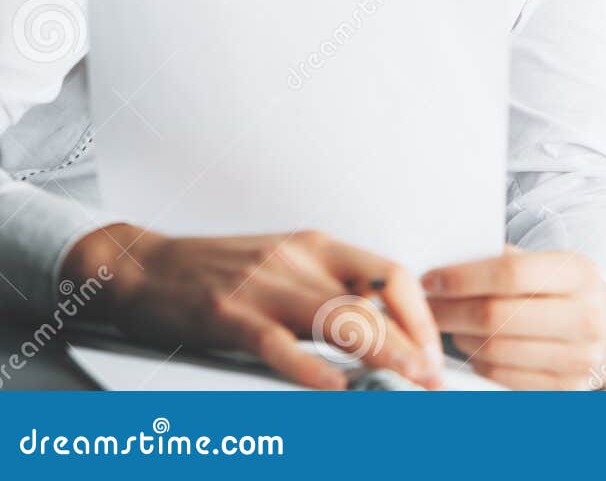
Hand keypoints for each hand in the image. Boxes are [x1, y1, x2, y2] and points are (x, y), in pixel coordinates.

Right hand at [65, 224, 443, 388]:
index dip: (420, 315)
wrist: (143, 265)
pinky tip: (336, 388)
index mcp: (318, 246)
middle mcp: (299, 261)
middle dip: (412, 342)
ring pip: (341, 320)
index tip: (434, 348)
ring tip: (406, 382)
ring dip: (382, 354)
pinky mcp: (231, 317)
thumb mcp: (285, 265)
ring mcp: (266, 288)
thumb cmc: (216, 270)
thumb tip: (378, 326)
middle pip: (376, 300)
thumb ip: (330, 289)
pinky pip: (281, 346)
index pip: (391, 275)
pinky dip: (313, 370)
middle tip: (432, 377)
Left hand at [424, 246, 605, 388]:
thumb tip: (444, 265)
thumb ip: (502, 259)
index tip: (430, 280)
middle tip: (427, 306)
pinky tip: (471, 346)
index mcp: (580, 273)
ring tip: (447, 324)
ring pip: (494, 351)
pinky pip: (500, 377)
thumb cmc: (560, 290)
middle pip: (497, 316)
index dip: (463, 278)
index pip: (511, 273)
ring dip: (459, 337)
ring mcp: (578, 358)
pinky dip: (476, 362)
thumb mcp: (545, 263)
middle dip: (450, 311)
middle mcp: (586, 317)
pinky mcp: (565, 388)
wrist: (605, 327)